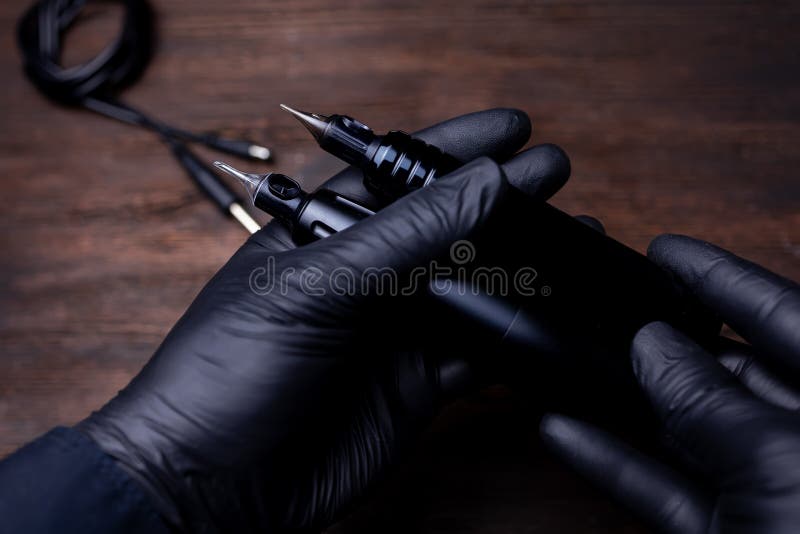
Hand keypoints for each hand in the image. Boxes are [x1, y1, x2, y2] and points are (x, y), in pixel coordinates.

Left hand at [78, 109, 570, 532]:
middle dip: (502, 200)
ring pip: (471, 288)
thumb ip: (402, 237)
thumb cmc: (227, 370)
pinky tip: (546, 318)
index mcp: (325, 235)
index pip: (398, 174)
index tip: (512, 129)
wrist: (215, 484)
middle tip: (555, 173)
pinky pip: (476, 353)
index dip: (455, 148)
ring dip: (520, 267)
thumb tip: (483, 183)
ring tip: (574, 239)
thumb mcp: (312, 289)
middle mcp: (364, 278)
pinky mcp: (415, 386)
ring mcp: (392, 332)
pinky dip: (513, 338)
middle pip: (446, 228)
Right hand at [540, 234, 799, 532]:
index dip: (724, 277)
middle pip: (728, 373)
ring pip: (688, 432)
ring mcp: (765, 492)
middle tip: (615, 311)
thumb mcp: (778, 459)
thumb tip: (652, 346)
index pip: (784, 317)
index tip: (667, 251)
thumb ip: (710, 399)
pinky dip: (613, 464)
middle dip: (667, 341)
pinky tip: (564, 432)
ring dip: (626, 402)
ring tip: (577, 363)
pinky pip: (663, 491)